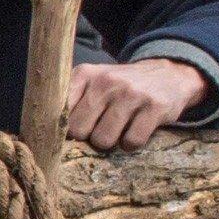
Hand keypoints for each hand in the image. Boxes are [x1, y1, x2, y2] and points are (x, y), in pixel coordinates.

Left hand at [66, 57, 204, 151]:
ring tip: (116, 130)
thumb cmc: (120, 86)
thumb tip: (49, 134)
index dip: (61, 127)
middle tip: (97, 130)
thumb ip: (70, 100)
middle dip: (86, 137)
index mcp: (84, 74)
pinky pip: (131, 142)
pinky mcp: (154, 107)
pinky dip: (130, 144)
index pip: (58, 110)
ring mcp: (131, 94)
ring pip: (103, 140)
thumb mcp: (93, 82)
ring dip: (109, 142)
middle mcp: (106, 82)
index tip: (68, 132)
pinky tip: (133, 131)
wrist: (168, 75)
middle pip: (78, 130)